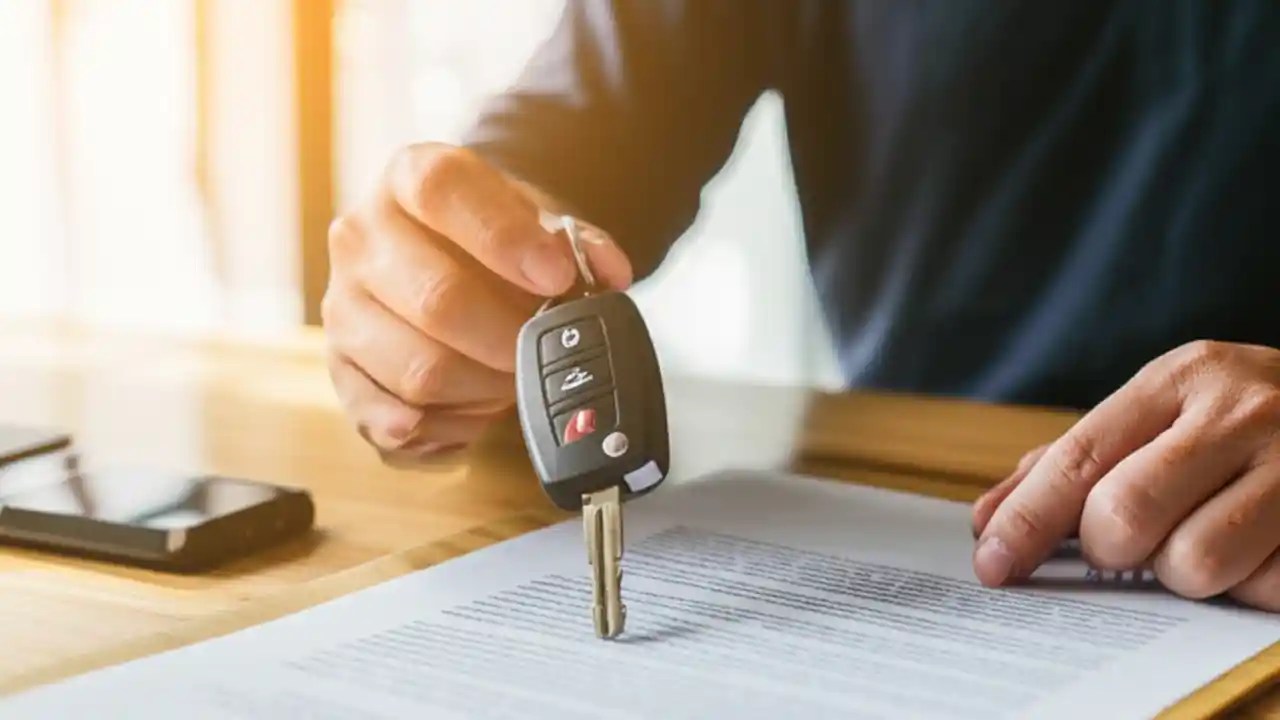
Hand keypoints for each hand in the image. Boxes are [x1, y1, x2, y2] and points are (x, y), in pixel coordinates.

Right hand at [323, 143, 632, 458]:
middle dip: (508, 339)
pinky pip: (394, 418)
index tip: (556, 276)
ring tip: (512, 380)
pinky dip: (447, 427)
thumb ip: (578, 243)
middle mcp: (361, 236)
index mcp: (409, 179)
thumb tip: (609, 272)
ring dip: (485, 390)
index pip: (442, 192)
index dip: (504, 238)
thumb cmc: (490, 242)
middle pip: (436, 299)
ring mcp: (341, 305)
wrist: (438, 257)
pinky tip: (474, 410)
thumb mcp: (537, 223)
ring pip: (420, 371)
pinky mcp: (338, 367)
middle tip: (540, 350)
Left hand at [971, 340, 1279, 610]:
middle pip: (1125, 516)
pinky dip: (1248, 586)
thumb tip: (990, 521)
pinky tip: (1262, 547)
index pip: (1079, 457)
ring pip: (1192, 566)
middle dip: (1110, 547)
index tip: (991, 564)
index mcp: (1183, 378)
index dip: (1026, 520)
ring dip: (1182, 571)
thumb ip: (1075, 462)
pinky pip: (1261, 590)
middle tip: (1130, 540)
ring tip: (1207, 537)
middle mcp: (1244, 412)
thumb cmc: (1245, 423)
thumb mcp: (1165, 412)